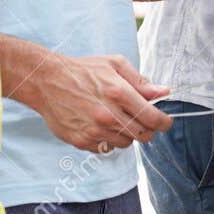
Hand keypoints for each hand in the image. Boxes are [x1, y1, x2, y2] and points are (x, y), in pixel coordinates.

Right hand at [24, 52, 172, 152]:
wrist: (47, 81)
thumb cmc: (83, 70)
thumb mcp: (114, 65)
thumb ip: (140, 81)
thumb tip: (163, 92)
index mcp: (119, 93)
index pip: (152, 118)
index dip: (164, 122)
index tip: (165, 122)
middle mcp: (108, 115)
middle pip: (142, 135)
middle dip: (147, 129)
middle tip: (140, 120)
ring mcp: (94, 130)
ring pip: (125, 143)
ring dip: (126, 134)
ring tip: (115, 119)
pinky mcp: (82, 141)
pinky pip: (106, 148)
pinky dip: (108, 140)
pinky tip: (99, 125)